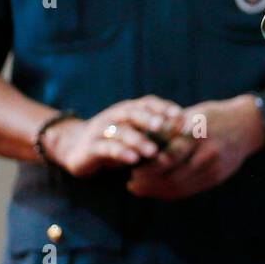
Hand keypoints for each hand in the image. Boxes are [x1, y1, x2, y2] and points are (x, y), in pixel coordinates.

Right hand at [42, 95, 181, 177]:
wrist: (74, 147)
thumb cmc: (116, 140)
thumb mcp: (137, 133)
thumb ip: (158, 130)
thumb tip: (190, 131)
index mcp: (129, 109)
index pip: (149, 103)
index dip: (165, 108)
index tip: (182, 118)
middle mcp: (116, 115)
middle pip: (134, 112)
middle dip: (151, 119)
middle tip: (166, 127)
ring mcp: (102, 130)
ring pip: (122, 131)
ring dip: (138, 140)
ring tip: (153, 151)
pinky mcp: (91, 147)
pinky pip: (107, 148)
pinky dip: (120, 152)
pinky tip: (133, 160)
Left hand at [126, 95, 264, 200]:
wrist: (249, 124)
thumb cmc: (215, 116)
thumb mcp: (192, 115)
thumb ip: (169, 129)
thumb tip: (139, 142)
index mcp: (198, 133)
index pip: (168, 157)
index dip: (148, 167)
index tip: (132, 167)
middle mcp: (207, 152)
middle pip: (172, 177)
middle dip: (148, 183)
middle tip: (131, 181)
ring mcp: (214, 167)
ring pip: (179, 187)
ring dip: (156, 191)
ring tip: (140, 188)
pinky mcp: (217, 177)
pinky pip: (189, 191)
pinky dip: (170, 193)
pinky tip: (158, 190)